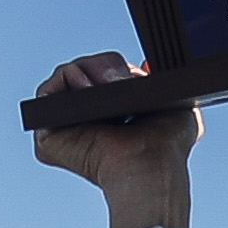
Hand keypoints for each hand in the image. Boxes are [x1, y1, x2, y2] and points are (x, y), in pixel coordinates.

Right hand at [32, 53, 199, 226]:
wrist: (152, 164)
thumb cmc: (169, 146)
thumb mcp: (181, 106)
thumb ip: (169, 84)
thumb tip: (149, 63)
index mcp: (114, 116)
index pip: (105, 75)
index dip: (117, 68)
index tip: (137, 73)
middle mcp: (88, 122)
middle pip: (85, 70)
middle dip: (105, 65)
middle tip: (122, 81)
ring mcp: (65, 128)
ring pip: (66, 76)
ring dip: (89, 70)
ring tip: (108, 87)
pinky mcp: (48, 136)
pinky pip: (46, 92)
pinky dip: (66, 79)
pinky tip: (88, 90)